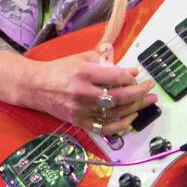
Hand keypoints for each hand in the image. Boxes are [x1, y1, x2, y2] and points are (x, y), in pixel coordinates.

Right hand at [10, 50, 157, 135]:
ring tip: (148, 101)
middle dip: (140, 92)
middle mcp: (84, 93)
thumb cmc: (60, 69)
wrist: (35, 86)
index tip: (136, 75)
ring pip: (116, 112)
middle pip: (120, 96)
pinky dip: (121, 125)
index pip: (116, 77)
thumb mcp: (83, 58)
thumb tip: (132, 70)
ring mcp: (81, 110)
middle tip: (151, 87)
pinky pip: (105, 128)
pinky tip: (131, 118)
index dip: (131, 77)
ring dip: (136, 108)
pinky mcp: (79, 122)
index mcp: (85, 74)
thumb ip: (108, 63)